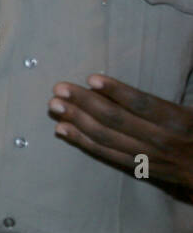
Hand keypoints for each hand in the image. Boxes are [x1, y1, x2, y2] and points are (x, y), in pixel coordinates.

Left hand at [48, 74, 192, 196]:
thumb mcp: (192, 112)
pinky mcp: (138, 167)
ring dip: (77, 121)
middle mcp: (162, 140)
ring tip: (54, 106)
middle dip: (85, 103)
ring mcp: (148, 157)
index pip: (143, 104)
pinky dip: (82, 142)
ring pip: (107, 138)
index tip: (92, 78)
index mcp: (178, 120)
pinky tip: (62, 129)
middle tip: (59, 89)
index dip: (116, 91)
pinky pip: (106, 154)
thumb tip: (164, 64)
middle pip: (117, 120)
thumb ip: (165, 100)